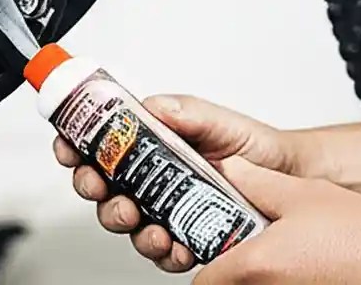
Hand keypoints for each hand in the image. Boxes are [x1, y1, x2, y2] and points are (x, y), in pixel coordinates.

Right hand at [54, 95, 310, 272]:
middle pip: (99, 188)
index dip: (72, 147)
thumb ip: (184, 111)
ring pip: (123, 223)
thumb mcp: (217, 120)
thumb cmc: (251, 147)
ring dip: (123, 223)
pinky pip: (162, 253)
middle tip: (104, 188)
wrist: (291, 178)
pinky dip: (164, 253)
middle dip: (92, 189)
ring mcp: (163, 211)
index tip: (68, 148)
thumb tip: (153, 106)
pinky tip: (175, 245)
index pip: (96, 146)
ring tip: (142, 220)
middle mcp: (148, 180)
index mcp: (147, 146)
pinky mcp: (185, 238)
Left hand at [194, 158, 360, 283]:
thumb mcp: (303, 193)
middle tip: (240, 247)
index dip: (201, 261)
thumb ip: (255, 182)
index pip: (203, 279)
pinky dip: (283, 280)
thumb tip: (230, 171)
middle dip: (229, 269)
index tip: (203, 248)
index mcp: (258, 266)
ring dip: (258, 276)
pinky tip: (304, 265)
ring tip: (280, 252)